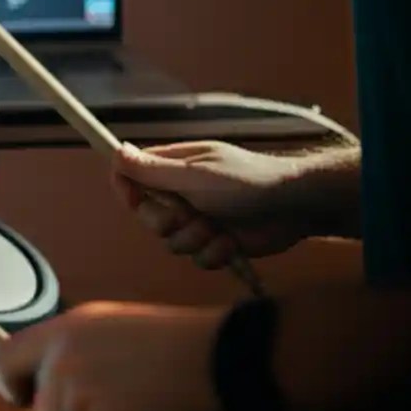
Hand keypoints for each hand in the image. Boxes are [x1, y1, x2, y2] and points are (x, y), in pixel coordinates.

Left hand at [0, 301, 225, 410]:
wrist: (216, 360)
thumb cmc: (171, 345)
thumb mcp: (109, 326)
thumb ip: (71, 350)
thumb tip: (47, 381)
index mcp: (63, 331)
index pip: (4, 362)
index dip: (11, 386)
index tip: (26, 398)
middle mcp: (62, 361)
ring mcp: (79, 395)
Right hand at [111, 141, 308, 268]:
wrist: (294, 207)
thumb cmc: (246, 180)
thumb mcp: (194, 173)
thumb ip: (153, 169)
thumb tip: (116, 152)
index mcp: (173, 168)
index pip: (131, 177)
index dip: (126, 189)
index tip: (133, 198)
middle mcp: (182, 193)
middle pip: (147, 217)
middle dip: (167, 223)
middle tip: (188, 214)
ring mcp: (199, 219)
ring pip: (172, 243)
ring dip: (196, 239)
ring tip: (219, 227)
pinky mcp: (216, 242)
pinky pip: (197, 258)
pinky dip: (215, 253)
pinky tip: (232, 242)